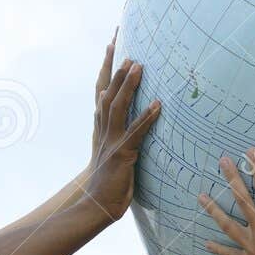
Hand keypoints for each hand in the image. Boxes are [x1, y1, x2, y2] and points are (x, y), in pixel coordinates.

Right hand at [80, 51, 160, 220]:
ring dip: (128, 86)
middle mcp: (103, 132)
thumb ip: (119, 137)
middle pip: (107, 95)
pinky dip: (146, 118)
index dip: (106, 71)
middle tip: (127, 51)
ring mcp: (111, 142)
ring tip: (138, 67)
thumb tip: (127, 125)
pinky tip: (158, 105)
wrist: (97, 206)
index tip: (111, 48)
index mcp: (101, 131)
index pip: (102, 94)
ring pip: (117, 108)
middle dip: (117, 72)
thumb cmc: (109, 183)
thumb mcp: (113, 155)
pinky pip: (136, 132)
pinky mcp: (123, 155)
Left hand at [200, 147, 254, 254]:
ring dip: (213, 210)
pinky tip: (206, 243)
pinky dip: (218, 249)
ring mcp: (252, 248)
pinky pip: (229, 254)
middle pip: (242, 201)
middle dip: (232, 179)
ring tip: (201, 196)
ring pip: (228, 225)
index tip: (252, 154)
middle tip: (222, 161)